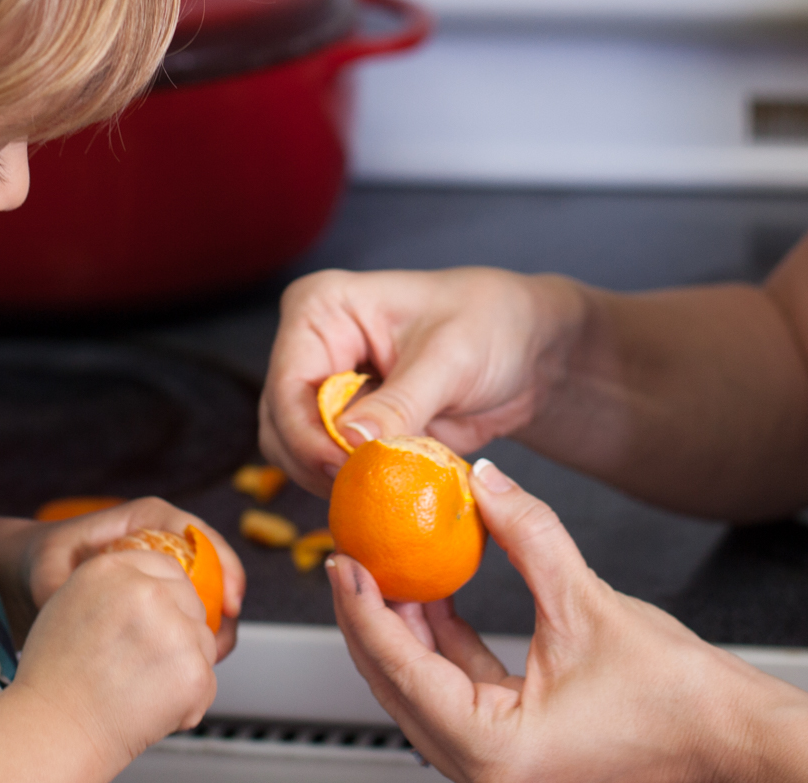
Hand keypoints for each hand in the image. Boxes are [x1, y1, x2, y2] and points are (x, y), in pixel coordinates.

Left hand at [0, 500, 244, 656]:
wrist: (36, 577)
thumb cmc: (46, 562)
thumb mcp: (48, 569)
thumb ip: (60, 586)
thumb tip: (74, 608)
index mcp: (145, 520)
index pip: (197, 532)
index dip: (223, 563)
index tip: (230, 599)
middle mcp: (163, 541)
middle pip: (215, 563)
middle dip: (229, 600)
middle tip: (223, 638)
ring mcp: (166, 569)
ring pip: (209, 591)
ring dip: (217, 623)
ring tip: (210, 656)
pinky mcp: (163, 595)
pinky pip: (192, 611)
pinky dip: (198, 634)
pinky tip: (192, 659)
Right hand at [10, 543, 220, 777]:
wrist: (52, 732)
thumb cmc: (54, 679)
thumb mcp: (71, 604)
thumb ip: (115, 586)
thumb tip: (150, 584)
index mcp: (113, 569)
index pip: (167, 568)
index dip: (165, 601)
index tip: (155, 623)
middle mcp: (146, 591)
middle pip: (191, 603)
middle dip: (177, 634)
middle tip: (140, 666)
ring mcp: (173, 629)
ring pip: (203, 642)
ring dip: (183, 668)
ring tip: (140, 690)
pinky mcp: (191, 669)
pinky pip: (207, 681)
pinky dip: (188, 702)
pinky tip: (151, 709)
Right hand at [259, 268, 585, 495]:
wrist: (525, 349)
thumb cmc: (491, 326)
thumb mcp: (449, 360)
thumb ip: (400, 402)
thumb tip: (350, 440)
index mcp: (321, 309)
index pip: (287, 384)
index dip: (309, 436)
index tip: (346, 470)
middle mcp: (311, 347)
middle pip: (282, 424)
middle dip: (318, 464)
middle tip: (367, 493)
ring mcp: (325, 389)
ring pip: (296, 453)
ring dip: (333, 481)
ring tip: (383, 495)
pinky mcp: (346, 425)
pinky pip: (328, 467)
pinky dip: (352, 486)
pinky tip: (387, 497)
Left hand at [327, 457, 765, 781]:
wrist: (735, 740)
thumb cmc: (680, 701)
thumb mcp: (587, 601)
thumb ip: (527, 533)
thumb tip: (484, 481)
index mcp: (492, 752)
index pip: (399, 670)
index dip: (364, 609)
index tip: (344, 560)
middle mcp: (486, 773)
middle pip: (399, 688)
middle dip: (374, 620)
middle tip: (355, 558)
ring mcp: (500, 769)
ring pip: (425, 694)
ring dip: (407, 633)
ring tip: (394, 568)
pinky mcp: (518, 753)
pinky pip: (460, 697)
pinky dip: (444, 650)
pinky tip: (438, 601)